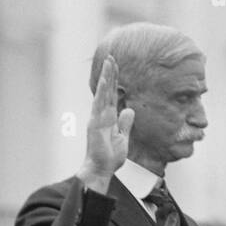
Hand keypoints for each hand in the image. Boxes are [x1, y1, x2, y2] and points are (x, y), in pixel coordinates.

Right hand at [78, 55, 134, 186]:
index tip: (116, 68)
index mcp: (108, 118)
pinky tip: (105, 79)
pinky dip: (102, 90)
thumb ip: (125, 124)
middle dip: (110, 73)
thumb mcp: (123, 138)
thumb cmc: (110, 157)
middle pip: (106, 90)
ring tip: (109, 61)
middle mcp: (101, 115)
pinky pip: (99, 103)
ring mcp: (97, 117)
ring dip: (106, 76)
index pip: (112, 96)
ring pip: (102, 92)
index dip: (114, 82)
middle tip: (111, 57)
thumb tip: (129, 110)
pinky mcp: (95, 122)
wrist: (102, 168)